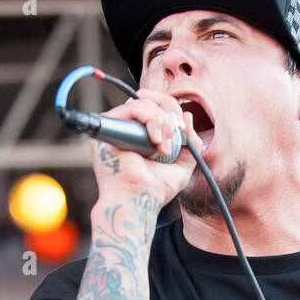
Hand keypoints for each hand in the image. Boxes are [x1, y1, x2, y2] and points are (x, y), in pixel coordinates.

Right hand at [90, 89, 204, 213]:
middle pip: (152, 98)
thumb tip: (188, 117)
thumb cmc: (154, 190)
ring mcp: (118, 125)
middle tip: (178, 133)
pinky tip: (155, 141)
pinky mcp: (109, 125)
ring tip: (164, 147)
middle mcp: (129, 127)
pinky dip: (151, 119)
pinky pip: (134, 107)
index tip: (184, 132)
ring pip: (144, 101)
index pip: (159, 107)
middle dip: (171, 111)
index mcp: (143, 133)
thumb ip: (190, 143)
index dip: (174, 113)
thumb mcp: (182, 166)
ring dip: (163, 121)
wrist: (138, 202)